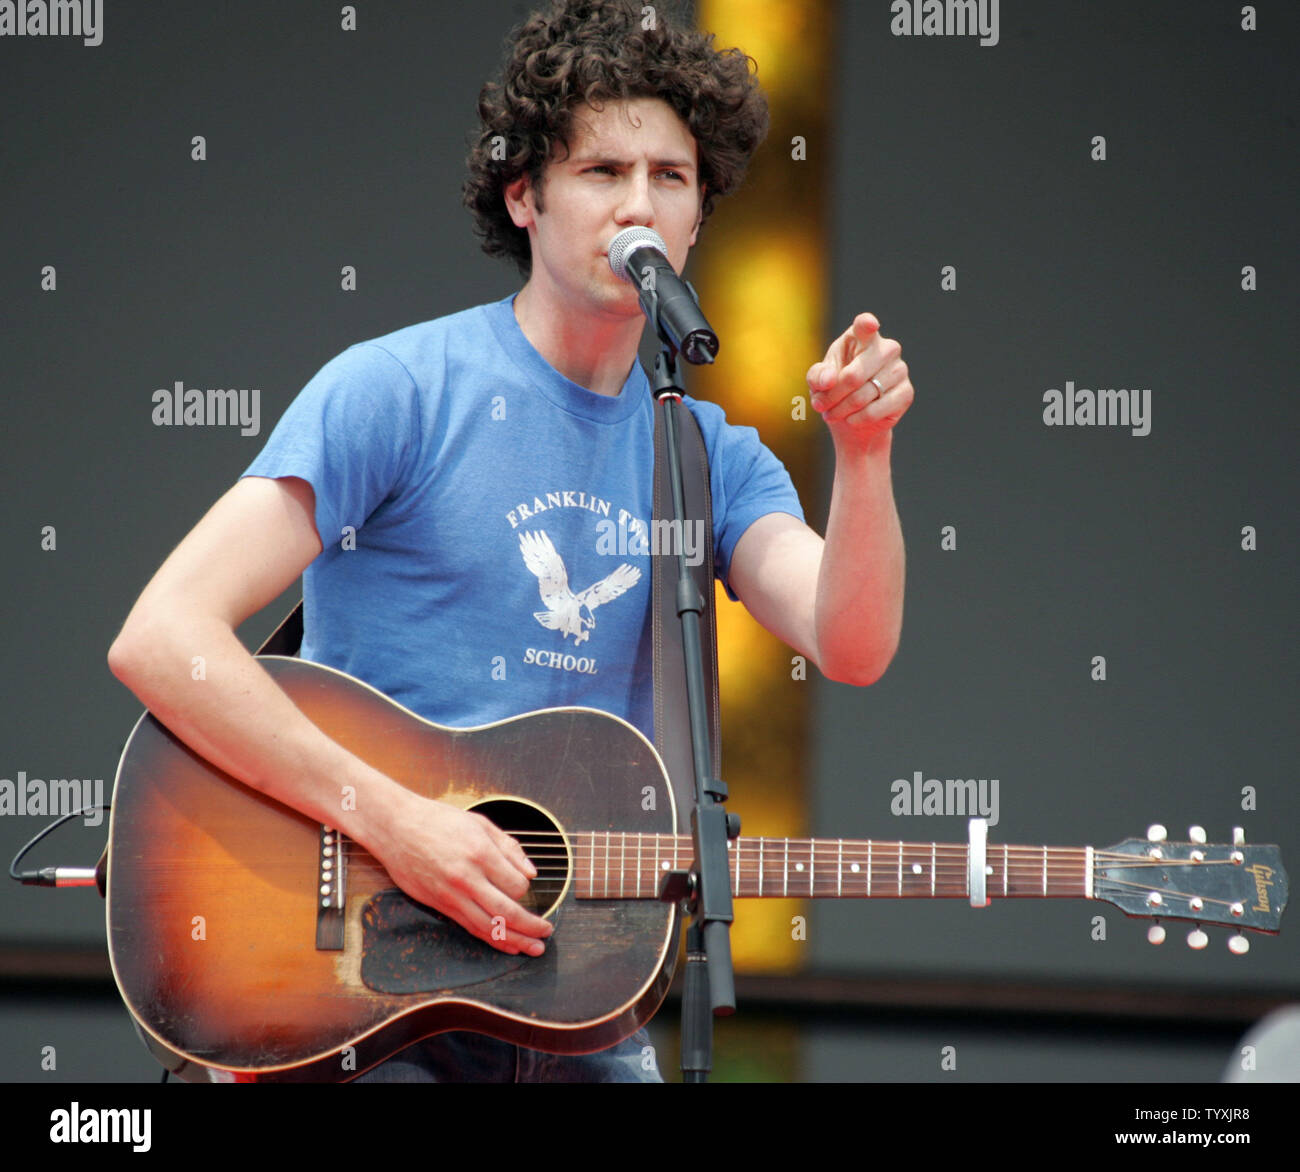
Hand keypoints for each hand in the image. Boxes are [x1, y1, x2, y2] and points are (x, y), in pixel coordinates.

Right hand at [372, 796, 554, 955]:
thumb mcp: (479, 823)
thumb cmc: (437, 820)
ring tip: (533, 948)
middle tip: (546, 932)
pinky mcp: (439, 904)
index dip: (526, 889)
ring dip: (515, 940)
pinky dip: (491, 939)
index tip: (525, 885)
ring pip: (489, 927)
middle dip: (531, 926)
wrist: (396, 827)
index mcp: (480, 853)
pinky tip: (506, 945)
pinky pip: (470, 927)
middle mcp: (467, 878)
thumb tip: (531, 872)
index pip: (517, 885)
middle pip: (507, 912)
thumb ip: (508, 847)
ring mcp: (451, 894)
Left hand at [807, 313, 913, 449]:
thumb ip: (817, 376)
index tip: (869, 323)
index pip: (865, 326)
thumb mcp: (819, 381)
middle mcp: (886, 348)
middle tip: (820, 406)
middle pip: (853, 375)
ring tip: (831, 414)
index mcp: (862, 337)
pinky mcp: (906, 393)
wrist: (852, 419)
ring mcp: (899, 370)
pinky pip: (876, 410)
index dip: (867, 324)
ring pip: (862, 396)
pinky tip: (851, 419)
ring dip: (841, 410)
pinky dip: (857, 419)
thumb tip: (828, 380)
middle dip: (832, 396)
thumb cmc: (835, 390)